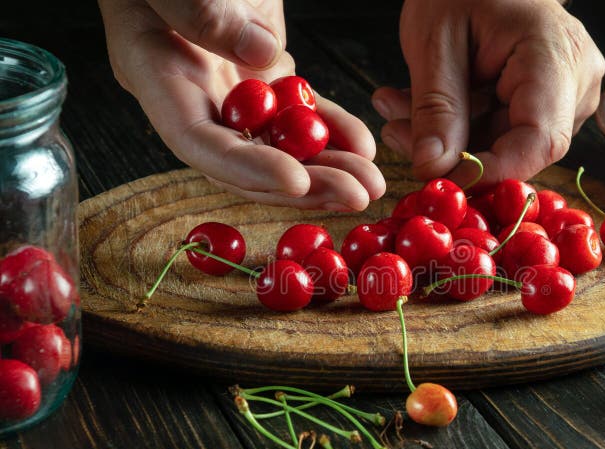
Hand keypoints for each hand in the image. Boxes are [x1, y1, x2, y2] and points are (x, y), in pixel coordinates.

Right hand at [98, 0, 384, 210]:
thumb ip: (205, 12)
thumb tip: (263, 57)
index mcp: (154, 71)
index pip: (198, 142)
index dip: (248, 169)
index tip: (297, 181)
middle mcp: (193, 93)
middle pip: (248, 159)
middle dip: (304, 184)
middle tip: (357, 196)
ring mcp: (231, 87)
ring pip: (279, 144)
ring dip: (327, 167)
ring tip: (371, 184)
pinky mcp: (263, 74)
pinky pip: (298, 111)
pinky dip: (332, 129)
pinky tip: (363, 147)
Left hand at [372, 0, 604, 186]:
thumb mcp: (435, 39)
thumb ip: (435, 107)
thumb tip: (432, 168)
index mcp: (556, 58)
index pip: (538, 141)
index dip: (490, 171)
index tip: (438, 176)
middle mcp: (574, 82)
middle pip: (516, 147)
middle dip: (451, 151)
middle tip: (396, 131)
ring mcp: (563, 93)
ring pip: (501, 143)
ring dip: (444, 136)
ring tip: (395, 109)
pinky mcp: (543, 99)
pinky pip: (499, 129)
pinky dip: (455, 124)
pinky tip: (414, 106)